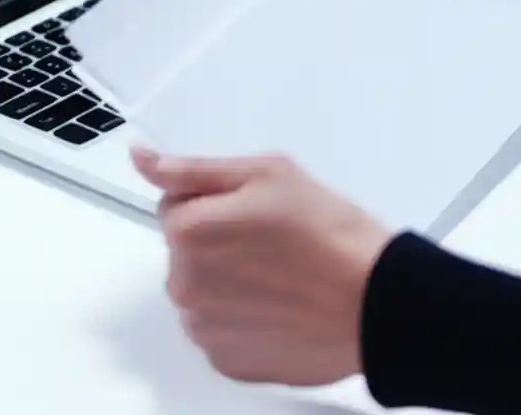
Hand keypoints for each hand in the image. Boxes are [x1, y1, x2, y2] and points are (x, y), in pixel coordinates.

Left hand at [131, 147, 391, 385]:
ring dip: (231, 283)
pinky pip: (223, 330)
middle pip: (187, 251)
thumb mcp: (265, 174)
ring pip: (205, 292)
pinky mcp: (228, 361)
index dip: (218, 202)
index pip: (177, 205)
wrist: (377, 302)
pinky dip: (245, 319)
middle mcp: (185, 285)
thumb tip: (143, 160)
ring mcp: (205, 329)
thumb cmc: (331, 235)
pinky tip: (281, 307)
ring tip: (282, 277)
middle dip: (220, 242)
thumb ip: (193, 169)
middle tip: (275, 242)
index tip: (256, 211)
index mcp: (188, 232)